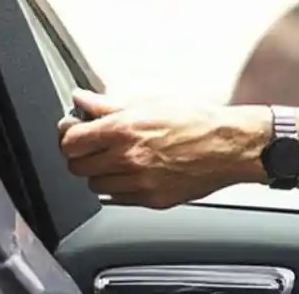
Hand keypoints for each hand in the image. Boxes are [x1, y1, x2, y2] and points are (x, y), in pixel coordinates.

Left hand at [57, 89, 268, 208]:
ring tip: (115, 159)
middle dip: (80, 156)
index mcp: (125, 130)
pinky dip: (119, 188)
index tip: (72, 132)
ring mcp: (140, 183)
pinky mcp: (152, 200)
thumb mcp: (150, 102)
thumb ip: (108, 104)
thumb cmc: (198, 120)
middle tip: (90, 146)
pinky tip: (132, 173)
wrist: (230, 146)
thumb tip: (81, 99)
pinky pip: (118, 199)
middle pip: (77, 167)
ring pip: (96, 185)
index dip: (67, 137)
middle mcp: (129, 159)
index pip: (72, 142)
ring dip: (99, 172)